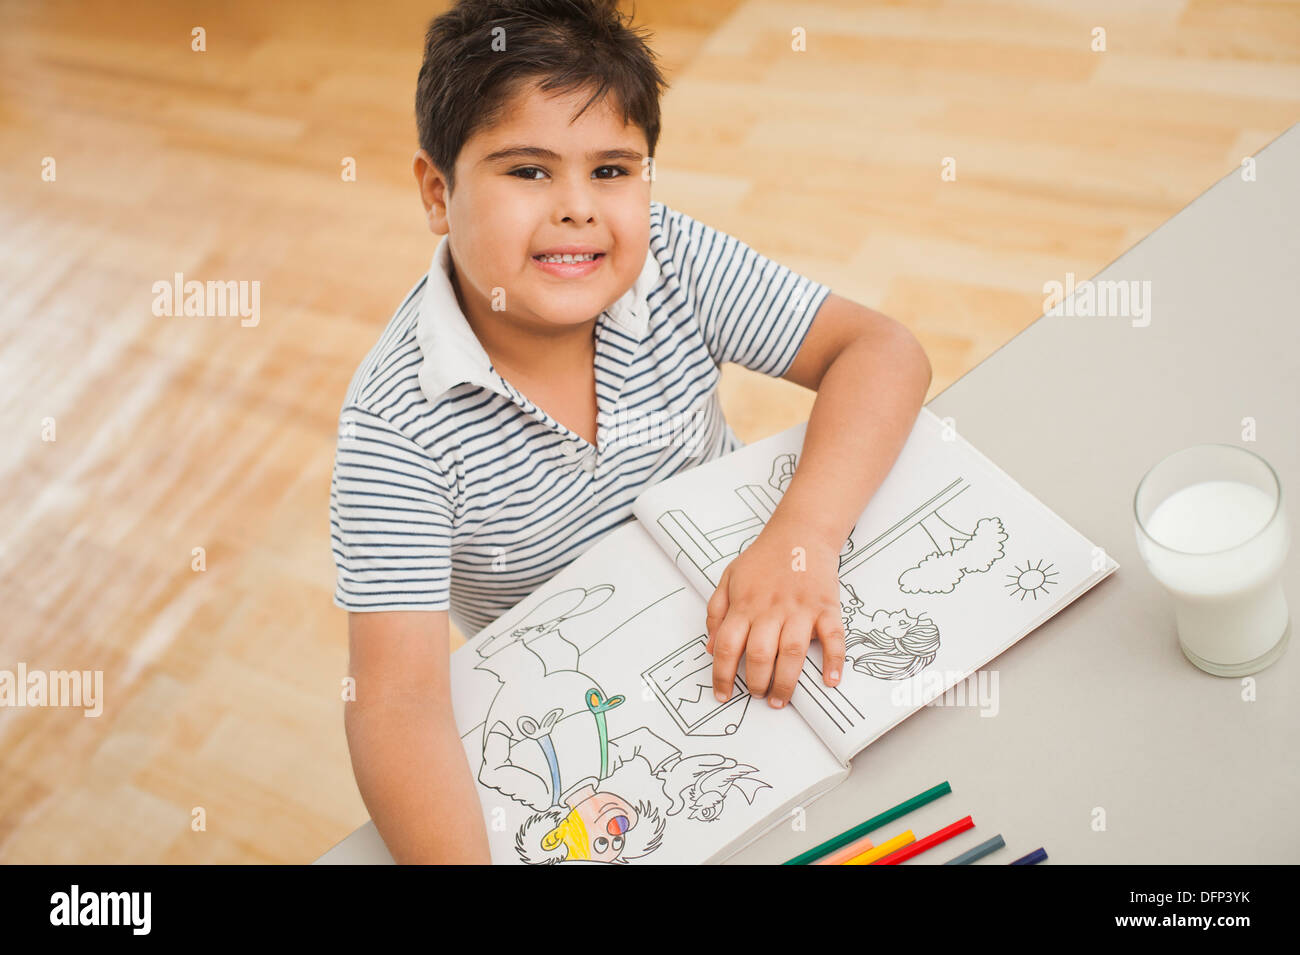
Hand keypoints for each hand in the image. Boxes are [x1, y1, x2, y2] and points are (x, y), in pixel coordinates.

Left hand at [705, 523, 845, 708]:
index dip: (723, 675)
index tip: (723, 694)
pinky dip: (834, 660)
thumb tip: (711, 648)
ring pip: (792, 651)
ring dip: (786, 681)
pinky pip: (833, 636)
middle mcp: (772, 609)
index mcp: (745, 604)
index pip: (728, 646)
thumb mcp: (728, 579)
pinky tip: (831, 680)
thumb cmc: (764, 559)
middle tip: (757, 695)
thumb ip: (716, 613)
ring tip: (779, 699)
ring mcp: (801, 608)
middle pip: (761, 654)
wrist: (800, 533)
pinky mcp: (826, 607)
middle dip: (757, 683)